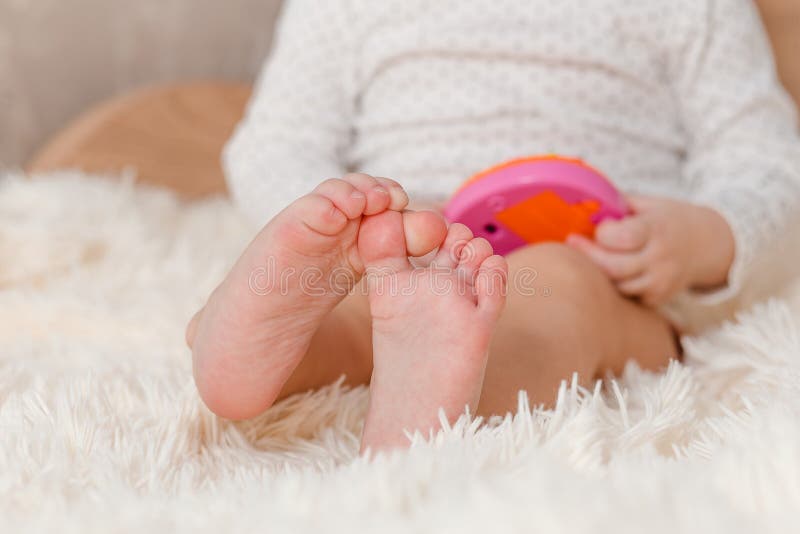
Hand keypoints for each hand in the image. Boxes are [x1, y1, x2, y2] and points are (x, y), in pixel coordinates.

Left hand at [566, 195, 734, 305]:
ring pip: (617, 286)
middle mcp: (661, 258)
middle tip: (572, 242)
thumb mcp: (650, 204)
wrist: (708, 244)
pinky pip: (627, 297)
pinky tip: (610, 271)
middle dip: (588, 255)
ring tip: (590, 257)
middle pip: (613, 267)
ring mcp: (661, 281)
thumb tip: (582, 201)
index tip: (596, 226)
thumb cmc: (669, 220)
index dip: (604, 232)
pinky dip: (614, 286)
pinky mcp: (658, 298)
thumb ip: (619, 203)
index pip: (624, 237)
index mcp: (657, 229)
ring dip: (599, 272)